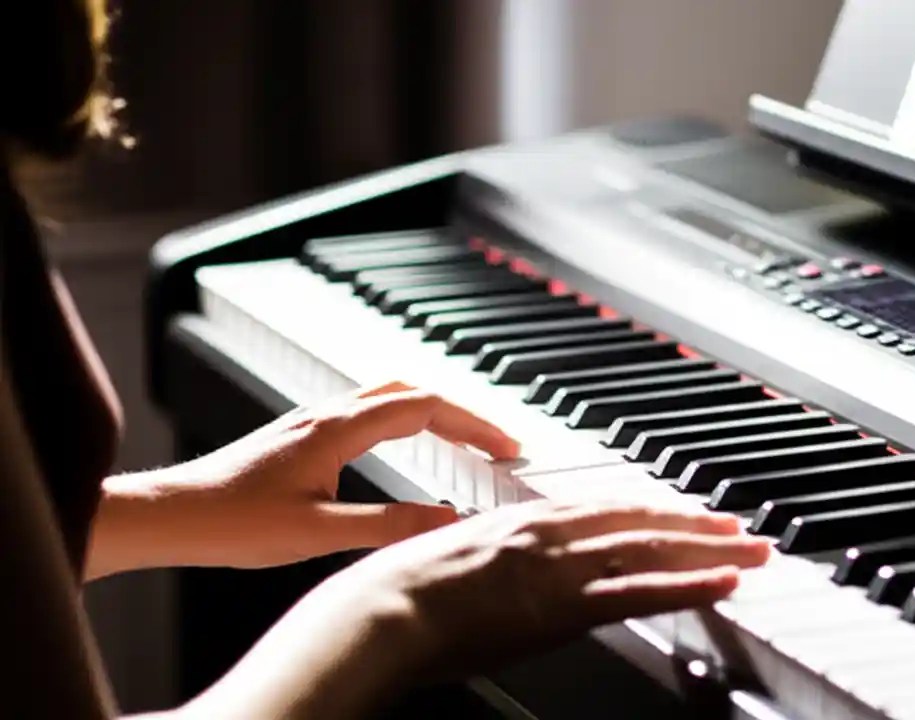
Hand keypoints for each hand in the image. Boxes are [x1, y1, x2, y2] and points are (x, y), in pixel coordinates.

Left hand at [87, 381, 519, 578]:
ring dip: (433, 410)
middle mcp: (327, 413)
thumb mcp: (318, 532)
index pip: (425, 408)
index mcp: (338, 428)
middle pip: (412, 390)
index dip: (474, 425)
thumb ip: (388, 524)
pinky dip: (403, 419)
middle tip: (495, 442)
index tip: (507, 447)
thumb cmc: (232, 523)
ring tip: (463, 440)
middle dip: (462, 412)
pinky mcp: (300, 434)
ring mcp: (311, 419)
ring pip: (387, 395)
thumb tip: (448, 520)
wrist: (171, 514)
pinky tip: (403, 445)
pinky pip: (366, 410)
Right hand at [347, 500, 771, 677]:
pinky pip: (640, 592)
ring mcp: (560, 567)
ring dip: (711, 551)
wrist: (380, 613)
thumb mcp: (455, 555)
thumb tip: (513, 567)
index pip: (606, 505)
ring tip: (751, 553)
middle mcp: (550, 533)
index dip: (654, 507)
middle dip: (697, 524)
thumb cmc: (400, 592)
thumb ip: (496, 554)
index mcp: (523, 518)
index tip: (686, 512)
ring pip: (652, 549)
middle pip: (641, 520)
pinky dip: (687, 586)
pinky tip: (722, 586)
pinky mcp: (564, 606)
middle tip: (742, 528)